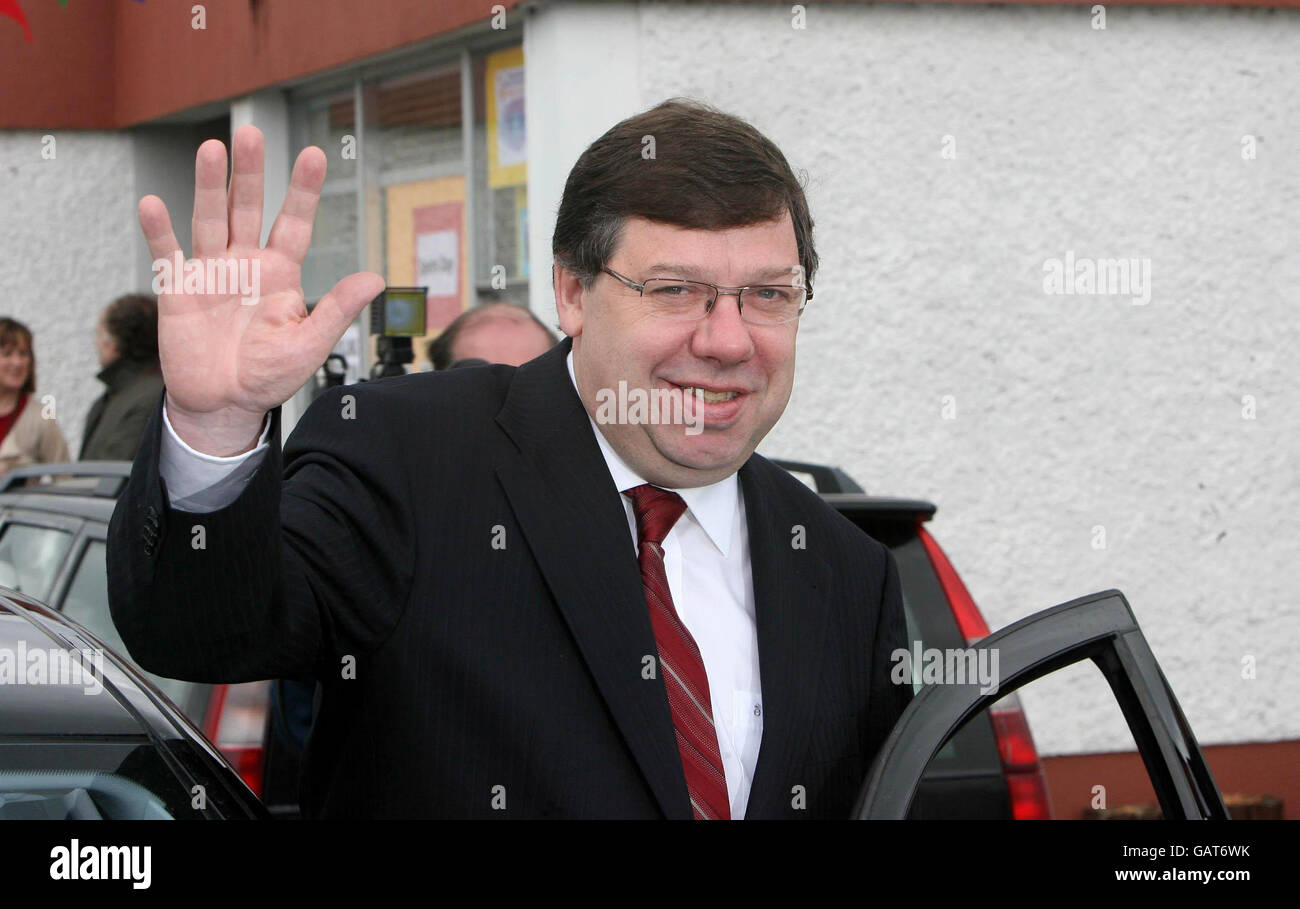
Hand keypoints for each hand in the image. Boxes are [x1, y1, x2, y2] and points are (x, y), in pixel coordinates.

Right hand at [138, 125, 384, 455]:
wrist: (224, 404)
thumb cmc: (268, 376)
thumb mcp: (309, 345)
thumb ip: (338, 310)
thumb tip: (376, 278)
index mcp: (281, 273)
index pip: (295, 223)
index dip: (304, 190)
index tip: (315, 155)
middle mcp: (246, 263)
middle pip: (248, 208)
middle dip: (250, 173)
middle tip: (250, 133)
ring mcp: (211, 271)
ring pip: (210, 218)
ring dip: (209, 185)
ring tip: (213, 149)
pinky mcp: (178, 288)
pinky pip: (166, 253)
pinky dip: (159, 230)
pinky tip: (153, 204)